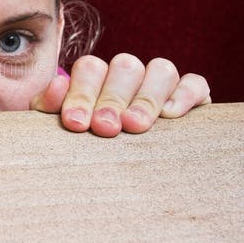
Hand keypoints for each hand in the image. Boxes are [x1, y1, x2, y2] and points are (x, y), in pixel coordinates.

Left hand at [31, 54, 210, 136]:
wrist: (129, 175)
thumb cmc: (86, 145)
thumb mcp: (66, 127)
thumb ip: (51, 108)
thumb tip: (56, 87)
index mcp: (96, 77)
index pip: (89, 69)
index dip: (81, 93)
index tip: (74, 124)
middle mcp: (128, 75)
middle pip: (124, 67)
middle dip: (111, 99)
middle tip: (105, 128)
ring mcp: (160, 83)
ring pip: (160, 69)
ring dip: (146, 97)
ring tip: (134, 126)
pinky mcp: (191, 95)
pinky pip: (193, 83)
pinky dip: (183, 95)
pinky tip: (170, 116)